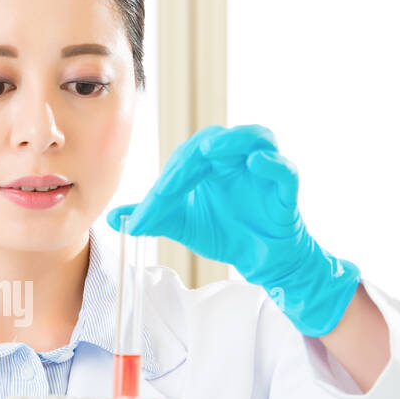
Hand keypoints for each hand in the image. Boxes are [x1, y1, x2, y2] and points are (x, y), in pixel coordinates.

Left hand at [107, 124, 361, 336]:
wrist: (259, 259)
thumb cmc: (224, 232)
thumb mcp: (181, 224)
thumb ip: (152, 216)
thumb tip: (113, 217)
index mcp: (211, 164)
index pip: (188, 156)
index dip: (172, 175)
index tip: (156, 201)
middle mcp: (237, 160)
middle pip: (218, 139)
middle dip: (195, 155)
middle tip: (177, 175)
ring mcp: (263, 171)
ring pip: (257, 138)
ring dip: (235, 141)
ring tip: (212, 151)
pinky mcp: (285, 190)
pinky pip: (285, 169)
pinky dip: (273, 164)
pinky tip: (257, 163)